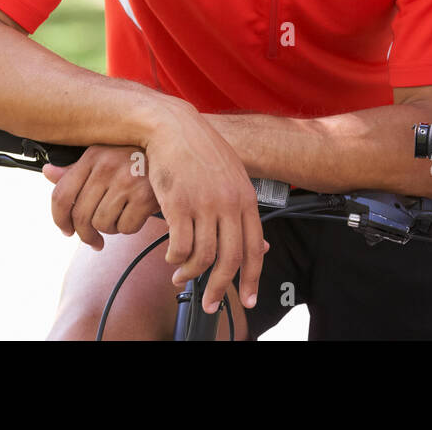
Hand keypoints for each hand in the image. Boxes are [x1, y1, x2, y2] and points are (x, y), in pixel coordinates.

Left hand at [43, 145, 158, 249]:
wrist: (177, 152)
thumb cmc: (138, 157)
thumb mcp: (107, 156)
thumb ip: (77, 169)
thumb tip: (48, 173)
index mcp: (93, 155)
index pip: (61, 195)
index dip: (59, 220)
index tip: (67, 230)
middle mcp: (107, 166)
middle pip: (81, 217)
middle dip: (86, 234)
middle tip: (94, 240)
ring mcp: (126, 181)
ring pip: (103, 224)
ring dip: (111, 228)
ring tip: (121, 217)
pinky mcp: (145, 196)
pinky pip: (126, 228)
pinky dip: (130, 227)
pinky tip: (137, 214)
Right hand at [142, 102, 265, 314]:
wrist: (174, 126)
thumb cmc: (201, 151)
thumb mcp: (233, 176)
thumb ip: (243, 207)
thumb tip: (261, 243)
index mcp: (246, 198)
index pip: (255, 248)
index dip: (252, 278)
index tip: (248, 299)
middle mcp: (229, 204)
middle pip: (230, 259)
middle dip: (220, 289)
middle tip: (210, 305)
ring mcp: (204, 204)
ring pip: (203, 257)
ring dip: (191, 275)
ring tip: (181, 278)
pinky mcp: (178, 204)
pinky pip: (179, 246)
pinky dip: (175, 258)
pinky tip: (171, 257)